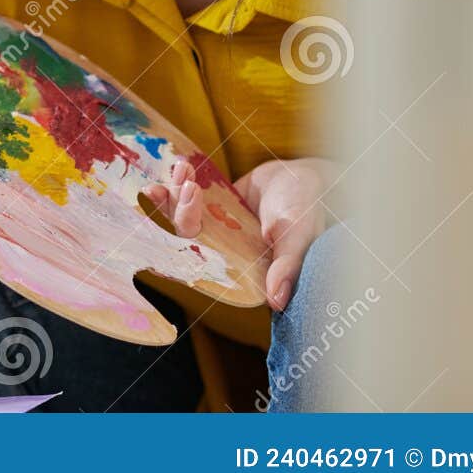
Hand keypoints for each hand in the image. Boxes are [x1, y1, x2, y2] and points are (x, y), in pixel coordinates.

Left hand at [144, 156, 334, 311]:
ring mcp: (216, 229)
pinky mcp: (212, 208)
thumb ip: (286, 265)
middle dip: (184, 212)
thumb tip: (276, 302)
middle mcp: (226, 252)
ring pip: (183, 218)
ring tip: (182, 170)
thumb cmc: (308, 208)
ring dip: (175, 196)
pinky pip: (187, 201)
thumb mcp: (299, 235)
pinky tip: (163, 179)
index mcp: (246, 269)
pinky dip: (174, 189)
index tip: (187, 225)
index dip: (191, 249)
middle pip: (190, 238)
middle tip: (192, 188)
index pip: (210, 267)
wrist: (304, 175)